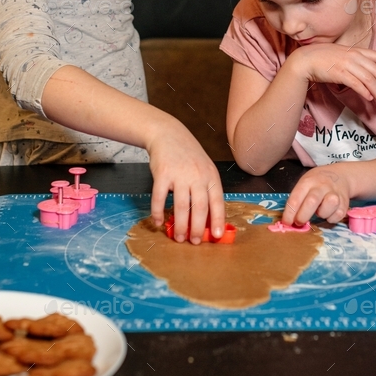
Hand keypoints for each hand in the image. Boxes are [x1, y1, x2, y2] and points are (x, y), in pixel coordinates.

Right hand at [147, 118, 224, 244]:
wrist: (168, 134)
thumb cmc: (188, 155)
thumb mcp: (204, 169)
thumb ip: (207, 190)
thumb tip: (208, 220)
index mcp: (211, 175)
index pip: (217, 201)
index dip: (218, 220)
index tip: (216, 236)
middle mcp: (197, 175)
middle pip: (200, 206)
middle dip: (197, 228)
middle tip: (194, 242)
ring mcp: (180, 174)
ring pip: (182, 205)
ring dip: (180, 224)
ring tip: (179, 237)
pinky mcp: (162, 173)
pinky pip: (159, 197)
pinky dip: (158, 212)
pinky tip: (158, 221)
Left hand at [281, 166, 350, 226]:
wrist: (341, 175)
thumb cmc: (318, 182)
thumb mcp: (306, 183)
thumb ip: (298, 198)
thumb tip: (290, 219)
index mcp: (308, 181)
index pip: (296, 197)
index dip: (290, 213)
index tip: (286, 222)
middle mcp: (322, 186)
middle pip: (312, 202)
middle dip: (303, 216)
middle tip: (299, 223)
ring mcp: (335, 193)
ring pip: (328, 207)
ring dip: (321, 214)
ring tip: (319, 212)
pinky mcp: (345, 203)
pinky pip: (337, 215)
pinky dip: (331, 218)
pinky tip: (329, 212)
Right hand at [295, 43, 375, 104]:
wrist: (305, 59)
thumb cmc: (322, 58)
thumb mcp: (342, 54)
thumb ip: (355, 60)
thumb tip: (367, 70)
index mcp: (357, 50)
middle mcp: (354, 56)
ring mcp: (347, 64)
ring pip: (369, 79)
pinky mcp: (339, 73)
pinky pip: (357, 84)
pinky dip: (365, 92)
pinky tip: (369, 98)